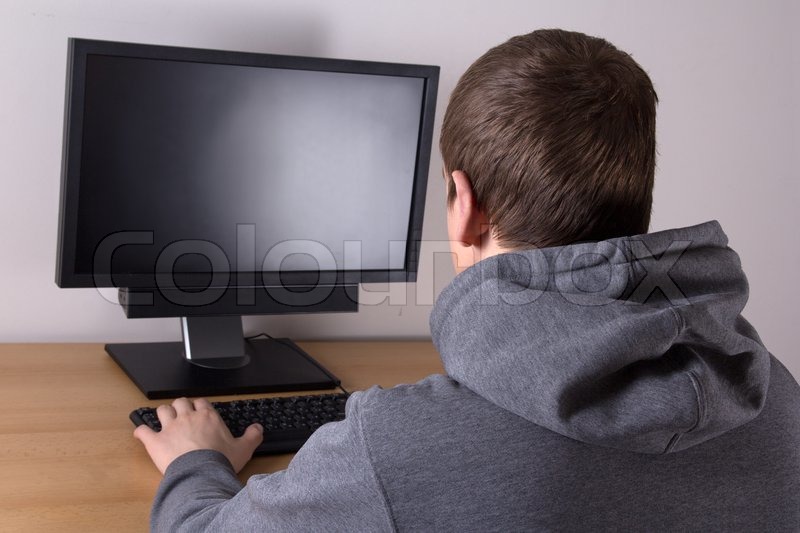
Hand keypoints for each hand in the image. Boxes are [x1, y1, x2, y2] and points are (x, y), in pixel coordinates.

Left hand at [133, 397, 262, 474]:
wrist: (200, 474)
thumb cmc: (220, 461)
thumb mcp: (243, 448)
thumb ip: (252, 436)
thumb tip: (258, 428)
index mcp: (208, 417)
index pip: (201, 402)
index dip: (199, 405)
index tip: (200, 411)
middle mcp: (188, 418)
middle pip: (180, 402)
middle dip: (180, 406)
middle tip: (181, 413)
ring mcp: (170, 428)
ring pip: (162, 411)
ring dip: (162, 413)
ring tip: (163, 418)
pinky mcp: (155, 442)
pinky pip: (144, 431)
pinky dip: (141, 431)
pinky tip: (140, 433)